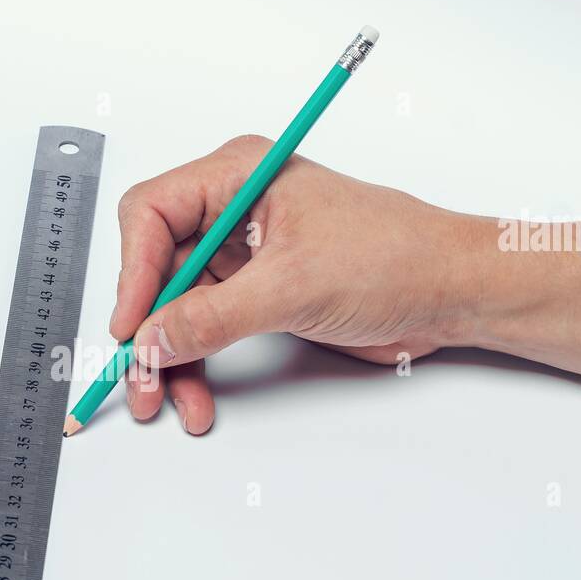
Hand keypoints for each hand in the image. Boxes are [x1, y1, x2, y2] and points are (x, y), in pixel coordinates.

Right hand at [112, 135, 470, 433]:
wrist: (449, 293)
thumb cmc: (395, 256)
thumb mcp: (295, 285)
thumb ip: (214, 315)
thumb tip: (153, 339)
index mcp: (238, 177)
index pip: (152, 213)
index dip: (133, 271)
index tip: (131, 326)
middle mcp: (230, 211)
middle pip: (155, 270)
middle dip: (147, 329)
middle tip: (141, 379)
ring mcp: (241, 256)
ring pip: (175, 309)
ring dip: (169, 359)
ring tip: (169, 402)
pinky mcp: (254, 294)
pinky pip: (203, 331)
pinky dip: (194, 365)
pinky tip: (197, 397)